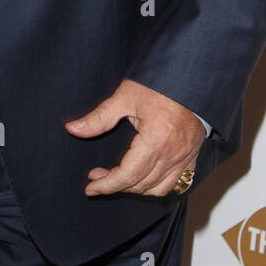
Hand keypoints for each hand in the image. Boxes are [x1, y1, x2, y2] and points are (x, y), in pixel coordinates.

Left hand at [65, 78, 204, 196]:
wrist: (189, 76)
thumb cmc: (158, 84)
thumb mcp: (125, 96)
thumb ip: (99, 117)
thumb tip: (72, 128)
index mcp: (155, 141)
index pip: (127, 176)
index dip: (106, 185)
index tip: (90, 187)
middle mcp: (172, 155)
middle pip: (140, 185)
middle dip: (116, 185)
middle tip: (97, 176)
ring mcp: (185, 157)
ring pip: (158, 189)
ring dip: (136, 188)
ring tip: (118, 177)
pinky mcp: (192, 155)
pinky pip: (177, 183)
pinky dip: (157, 185)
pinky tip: (144, 177)